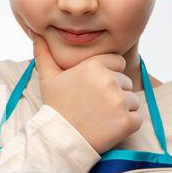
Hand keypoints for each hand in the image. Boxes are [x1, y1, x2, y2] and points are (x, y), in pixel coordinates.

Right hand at [29, 29, 140, 153]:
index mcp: (94, 65)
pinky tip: (109, 128)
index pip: (117, 63)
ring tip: (100, 118)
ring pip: (132, 100)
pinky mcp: (127, 121)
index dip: (108, 77)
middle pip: (125, 82)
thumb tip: (34, 32)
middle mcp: (109, 80)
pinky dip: (127, 125)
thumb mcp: (47, 77)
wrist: (59, 141)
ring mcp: (120, 101)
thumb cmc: (55, 108)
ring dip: (121, 110)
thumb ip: (44, 52)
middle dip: (115, 94)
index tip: (94, 91)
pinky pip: (137, 119)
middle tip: (95, 107)